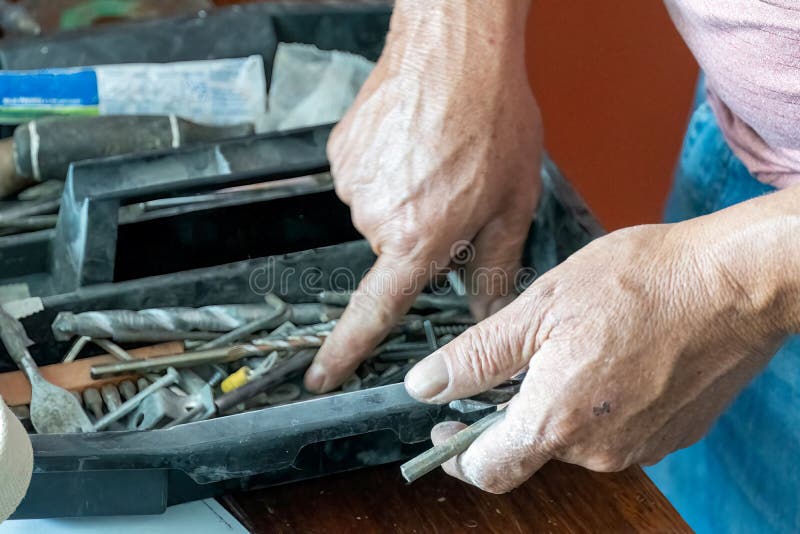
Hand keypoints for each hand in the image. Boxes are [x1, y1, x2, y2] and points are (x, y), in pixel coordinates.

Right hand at [305, 1, 540, 391]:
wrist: (455, 48)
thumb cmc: (492, 117)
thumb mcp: (512, 202)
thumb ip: (493, 266)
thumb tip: (484, 313)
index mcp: (419, 238)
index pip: (373, 311)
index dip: (344, 350)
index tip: (320, 375)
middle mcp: (377, 216)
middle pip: (392, 251)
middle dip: (422, 232)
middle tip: (453, 192)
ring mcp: (353, 181)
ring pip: (379, 213)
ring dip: (407, 197)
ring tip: (436, 159)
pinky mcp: (341, 152)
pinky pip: (365, 179)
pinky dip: (389, 169)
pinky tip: (413, 143)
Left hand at [404, 196, 799, 492]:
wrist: (735, 281)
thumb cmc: (641, 283)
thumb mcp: (540, 308)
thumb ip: (478, 358)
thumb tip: (425, 386)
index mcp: (557, 421)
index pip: (488, 470)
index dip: (458, 454)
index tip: (446, 429)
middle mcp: (598, 450)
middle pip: (533, 447)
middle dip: (514, 409)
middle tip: (521, 357)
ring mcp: (641, 446)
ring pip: (575, 436)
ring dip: (561, 399)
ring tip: (577, 344)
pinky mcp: (672, 434)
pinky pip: (617, 428)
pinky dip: (602, 400)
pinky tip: (612, 354)